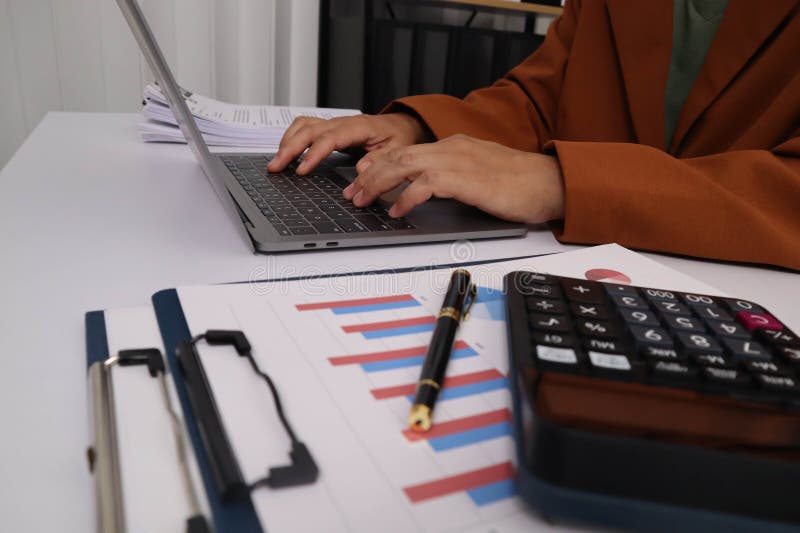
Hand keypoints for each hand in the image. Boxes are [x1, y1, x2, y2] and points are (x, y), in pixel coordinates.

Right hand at [267, 113, 430, 174]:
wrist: (400, 125)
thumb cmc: (398, 138)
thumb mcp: (397, 151)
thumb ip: (380, 160)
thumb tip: (361, 169)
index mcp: (358, 127)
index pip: (330, 138)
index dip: (314, 154)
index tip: (302, 170)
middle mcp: (342, 122)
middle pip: (309, 130)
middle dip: (290, 149)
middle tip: (276, 167)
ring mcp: (333, 123)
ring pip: (303, 126)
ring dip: (287, 142)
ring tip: (276, 162)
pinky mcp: (328, 128)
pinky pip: (305, 127)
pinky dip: (292, 137)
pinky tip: (286, 152)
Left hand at [344, 134, 564, 223]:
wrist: (549, 183)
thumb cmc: (518, 184)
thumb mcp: (478, 175)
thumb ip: (452, 179)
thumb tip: (427, 192)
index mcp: (453, 146)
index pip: (406, 152)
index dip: (379, 166)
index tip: (361, 181)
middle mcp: (451, 148)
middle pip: (398, 156)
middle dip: (370, 176)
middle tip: (352, 194)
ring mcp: (458, 160)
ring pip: (405, 166)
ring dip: (379, 184)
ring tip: (363, 201)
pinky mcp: (466, 178)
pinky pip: (426, 184)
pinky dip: (407, 196)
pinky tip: (396, 210)